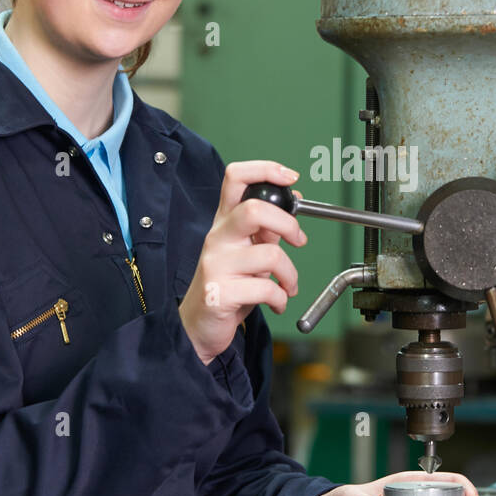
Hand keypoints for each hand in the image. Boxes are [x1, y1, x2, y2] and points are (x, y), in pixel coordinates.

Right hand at [178, 161, 306, 364]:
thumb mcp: (246, 252)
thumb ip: (266, 229)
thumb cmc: (227, 285)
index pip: (236, 177)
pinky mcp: (219, 293)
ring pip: (269, 254)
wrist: (198, 326)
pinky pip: (265, 289)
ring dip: (290, 274)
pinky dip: (280, 298)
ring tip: (288, 285)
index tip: (290, 178)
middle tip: (298, 240)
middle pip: (254, 210)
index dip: (266, 170)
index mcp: (224, 222)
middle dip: (288, 224)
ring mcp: (216, 265)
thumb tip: (293, 202)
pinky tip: (276, 302)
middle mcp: (218, 238)